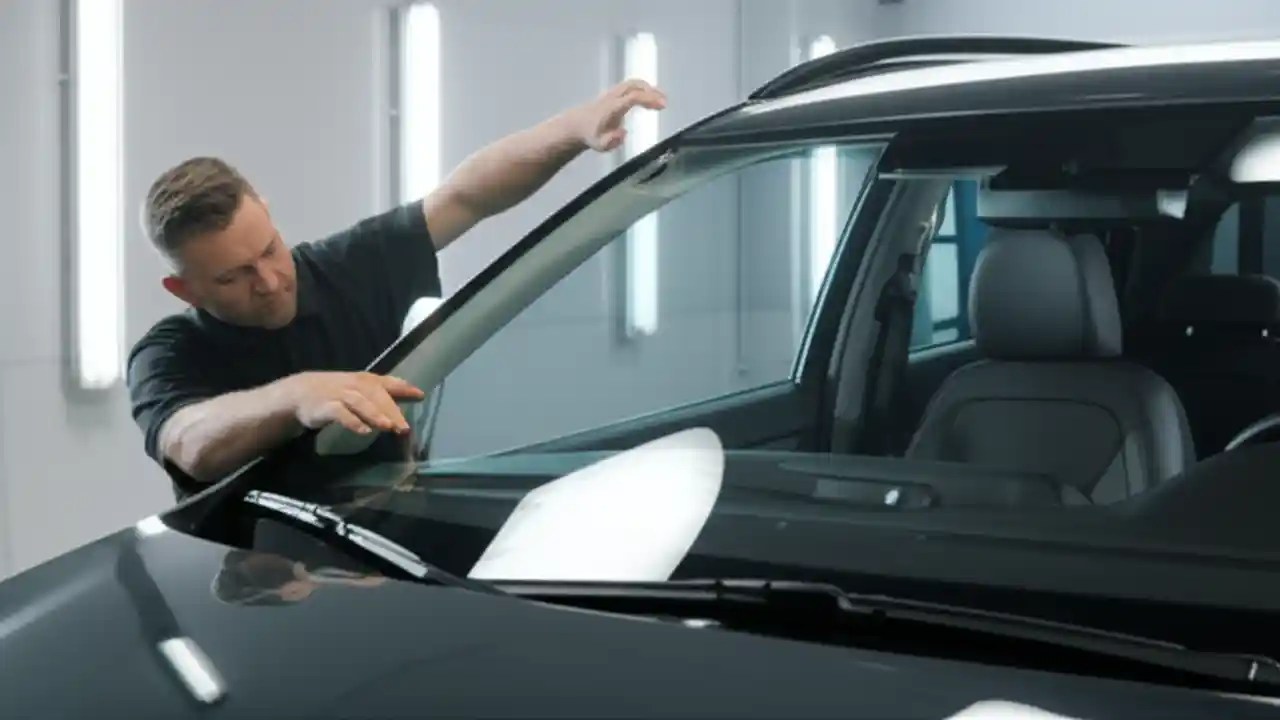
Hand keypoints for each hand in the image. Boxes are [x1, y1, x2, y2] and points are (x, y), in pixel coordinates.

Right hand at [282, 371, 425, 435]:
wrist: (299, 392)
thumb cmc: (337, 392)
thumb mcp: (362, 389)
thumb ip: (388, 392)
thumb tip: (416, 394)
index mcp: (366, 380)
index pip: (388, 383)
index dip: (404, 388)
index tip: (421, 396)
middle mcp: (355, 385)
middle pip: (376, 396)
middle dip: (391, 411)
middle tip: (404, 428)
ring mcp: (340, 395)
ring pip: (361, 403)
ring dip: (375, 414)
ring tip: (388, 427)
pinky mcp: (326, 406)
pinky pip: (341, 413)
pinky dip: (353, 421)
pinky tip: (364, 431)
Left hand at [571, 78, 667, 152]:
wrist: (577, 124)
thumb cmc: (591, 136)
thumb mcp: (599, 145)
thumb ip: (611, 141)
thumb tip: (624, 134)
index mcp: (612, 107)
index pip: (633, 97)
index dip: (649, 99)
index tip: (662, 106)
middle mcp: (613, 96)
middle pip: (634, 85)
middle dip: (651, 91)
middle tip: (665, 101)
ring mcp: (613, 92)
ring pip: (633, 83)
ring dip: (649, 89)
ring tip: (661, 99)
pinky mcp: (615, 92)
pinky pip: (631, 86)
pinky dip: (643, 89)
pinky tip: (651, 99)